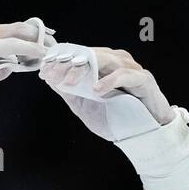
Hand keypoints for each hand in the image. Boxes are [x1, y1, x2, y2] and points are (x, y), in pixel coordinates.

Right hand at [0, 20, 54, 93]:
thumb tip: (13, 65)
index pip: (8, 30)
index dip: (30, 34)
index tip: (47, 41)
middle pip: (14, 28)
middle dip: (37, 35)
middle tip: (55, 45)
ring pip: (13, 34)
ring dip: (35, 41)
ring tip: (51, 51)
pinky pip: (8, 46)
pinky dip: (27, 49)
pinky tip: (39, 54)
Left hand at [39, 46, 176, 138]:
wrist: (142, 135)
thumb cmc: (117, 119)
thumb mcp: (86, 107)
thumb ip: (70, 92)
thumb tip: (50, 79)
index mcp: (103, 65)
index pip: (80, 55)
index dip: (61, 61)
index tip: (45, 72)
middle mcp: (116, 62)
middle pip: (90, 54)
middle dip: (69, 64)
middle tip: (54, 76)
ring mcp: (130, 68)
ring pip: (105, 59)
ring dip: (85, 70)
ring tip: (70, 82)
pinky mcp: (143, 79)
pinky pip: (124, 74)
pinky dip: (109, 80)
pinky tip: (96, 89)